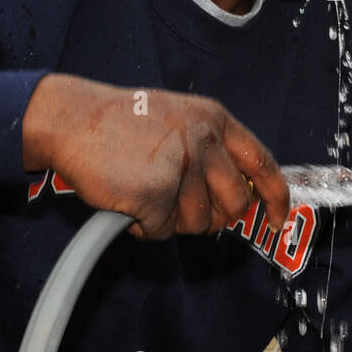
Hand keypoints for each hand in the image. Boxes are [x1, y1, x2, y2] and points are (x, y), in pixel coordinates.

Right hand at [22, 74, 289, 240]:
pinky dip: (144, 226)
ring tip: (144, 192)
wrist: (74, 119)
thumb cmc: (121, 121)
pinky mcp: (155, 195)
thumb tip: (235, 195)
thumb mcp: (180, 118)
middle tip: (180, 207)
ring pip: (197, 224)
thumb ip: (211, 149)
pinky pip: (161, 232)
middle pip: (234, 205)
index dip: (275, 198)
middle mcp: (204, 142)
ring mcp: (182, 169)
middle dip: (213, 218)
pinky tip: (127, 202)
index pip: (262, 165)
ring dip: (171, 220)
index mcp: (215, 120)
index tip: (277, 220)